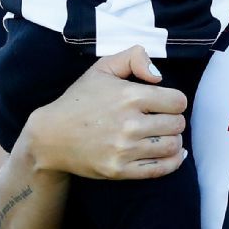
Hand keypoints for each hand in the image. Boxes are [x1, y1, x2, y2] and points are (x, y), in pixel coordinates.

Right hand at [24, 46, 186, 180]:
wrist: (50, 137)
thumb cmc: (79, 100)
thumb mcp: (102, 68)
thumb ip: (134, 58)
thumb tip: (159, 76)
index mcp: (129, 96)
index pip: (177, 101)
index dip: (175, 100)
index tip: (166, 103)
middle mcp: (129, 124)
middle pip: (177, 124)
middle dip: (175, 120)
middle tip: (164, 120)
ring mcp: (124, 149)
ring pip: (172, 146)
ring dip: (174, 140)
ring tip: (164, 135)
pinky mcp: (119, 170)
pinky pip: (160, 169)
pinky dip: (173, 162)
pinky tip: (173, 154)